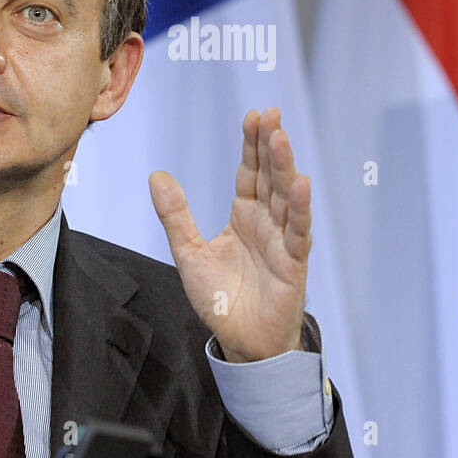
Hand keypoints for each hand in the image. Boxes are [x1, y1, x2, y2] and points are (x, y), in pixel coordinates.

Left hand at [149, 107, 309, 362]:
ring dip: (285, 167)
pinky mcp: (293, 263)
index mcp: (245, 215)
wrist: (241, 343)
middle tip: (271, 113)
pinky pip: (299, 232)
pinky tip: (301, 185)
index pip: (250, 172)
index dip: (251, 145)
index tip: (254, 115)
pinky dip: (301, 209)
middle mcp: (267, 222)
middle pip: (270, 176)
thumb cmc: (221, 301)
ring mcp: (283, 240)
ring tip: (280, 138)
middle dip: (270, 145)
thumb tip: (156, 175)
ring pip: (286, 197)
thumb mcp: (189, 253)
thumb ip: (175, 215)